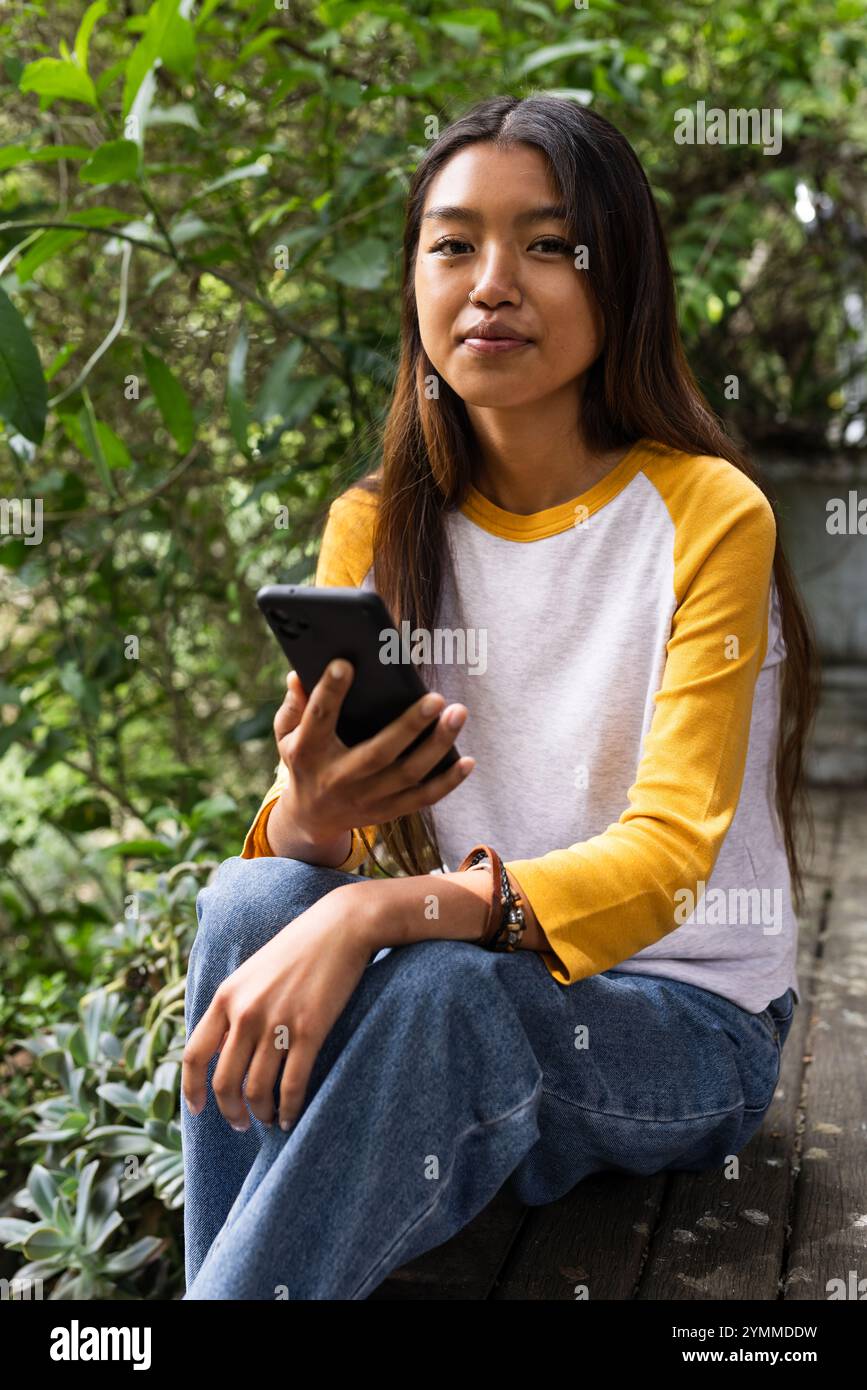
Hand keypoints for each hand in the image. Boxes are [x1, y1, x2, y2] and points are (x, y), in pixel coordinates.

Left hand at [182, 885, 372, 1131]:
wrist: (340, 927)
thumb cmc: (298, 949)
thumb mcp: (252, 972)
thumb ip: (234, 1007)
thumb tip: (224, 1049)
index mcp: (226, 997)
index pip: (194, 1054)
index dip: (192, 1089)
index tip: (199, 1108)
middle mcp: (245, 1013)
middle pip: (224, 1082)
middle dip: (230, 1111)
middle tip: (241, 1123)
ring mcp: (277, 1022)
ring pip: (258, 1089)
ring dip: (262, 1113)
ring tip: (270, 1119)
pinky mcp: (310, 1030)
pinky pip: (293, 1085)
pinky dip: (290, 1109)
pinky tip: (291, 1116)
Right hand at [272, 658, 474, 842]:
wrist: (311, 818)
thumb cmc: (304, 761)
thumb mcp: (286, 735)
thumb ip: (295, 705)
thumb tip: (298, 674)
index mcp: (308, 752)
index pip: (318, 719)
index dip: (330, 692)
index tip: (345, 664)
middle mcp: (338, 778)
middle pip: (378, 753)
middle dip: (409, 725)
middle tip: (435, 697)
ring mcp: (366, 798)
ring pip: (408, 774)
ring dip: (437, 745)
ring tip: (458, 713)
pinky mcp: (387, 811)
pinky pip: (422, 798)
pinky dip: (448, 782)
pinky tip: (468, 761)